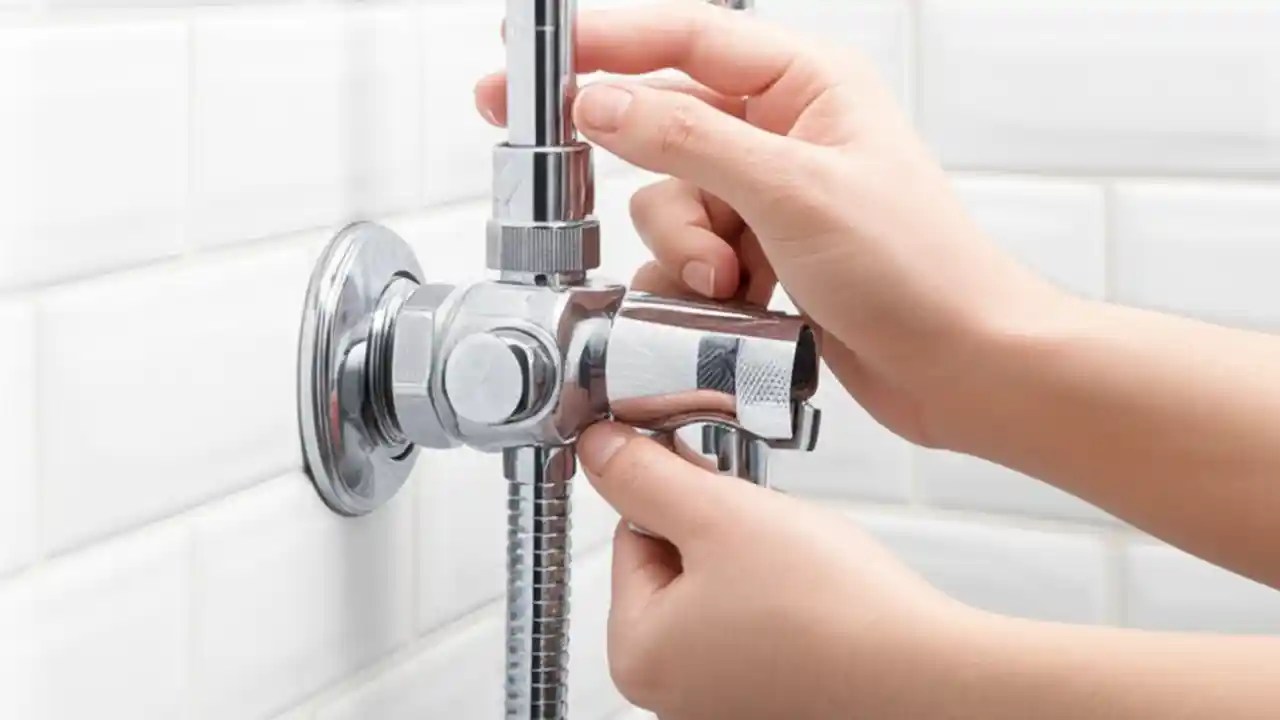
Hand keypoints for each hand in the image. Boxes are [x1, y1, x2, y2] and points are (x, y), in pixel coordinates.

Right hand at [477, 2, 1066, 447]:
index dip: (603, 42)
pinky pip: (689, 252)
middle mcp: (785, 132)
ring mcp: (772, 197)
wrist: (961, 368)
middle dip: (629, 157)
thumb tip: (602, 102)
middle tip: (556, 144)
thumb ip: (687, 139)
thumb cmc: (919, 271)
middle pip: (665, 121)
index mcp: (807, 84)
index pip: (685, 38)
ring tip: (726, 278)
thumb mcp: (792, 191)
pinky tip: (735, 301)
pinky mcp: (764, 254)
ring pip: (671, 199)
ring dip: (682, 243)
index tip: (537, 59)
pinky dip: (694, 279)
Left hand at [576, 422, 970, 718]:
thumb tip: (599, 449)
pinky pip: (761, 626)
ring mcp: (724, 701)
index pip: (632, 535)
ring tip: (803, 568)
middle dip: (722, 533)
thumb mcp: (719, 514)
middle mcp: (671, 693)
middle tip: (771, 533)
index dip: (682, 496)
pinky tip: (819, 601)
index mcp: (639, 655)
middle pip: (676, 566)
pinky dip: (784, 601)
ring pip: (722, 591)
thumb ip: (644, 475)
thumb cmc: (833, 611)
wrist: (930, 676)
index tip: (723, 486)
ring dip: (755, 562)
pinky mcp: (775, 700)